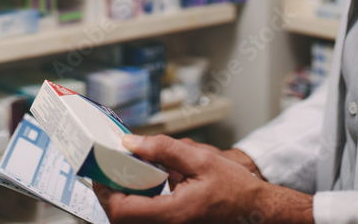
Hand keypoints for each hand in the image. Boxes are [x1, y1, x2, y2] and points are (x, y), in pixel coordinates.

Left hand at [93, 134, 312, 223]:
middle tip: (109, 172)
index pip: (122, 211)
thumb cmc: (234, 188)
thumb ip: (164, 149)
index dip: (105, 192)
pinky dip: (138, 204)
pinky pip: (145, 220)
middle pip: (121, 220)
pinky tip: (146, 185)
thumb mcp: (200, 158)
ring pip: (131, 222)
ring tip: (126, 175)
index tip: (102, 172)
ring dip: (122, 200)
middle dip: (110, 195)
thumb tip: (131, 142)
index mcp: (172, 213)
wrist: (255, 211)